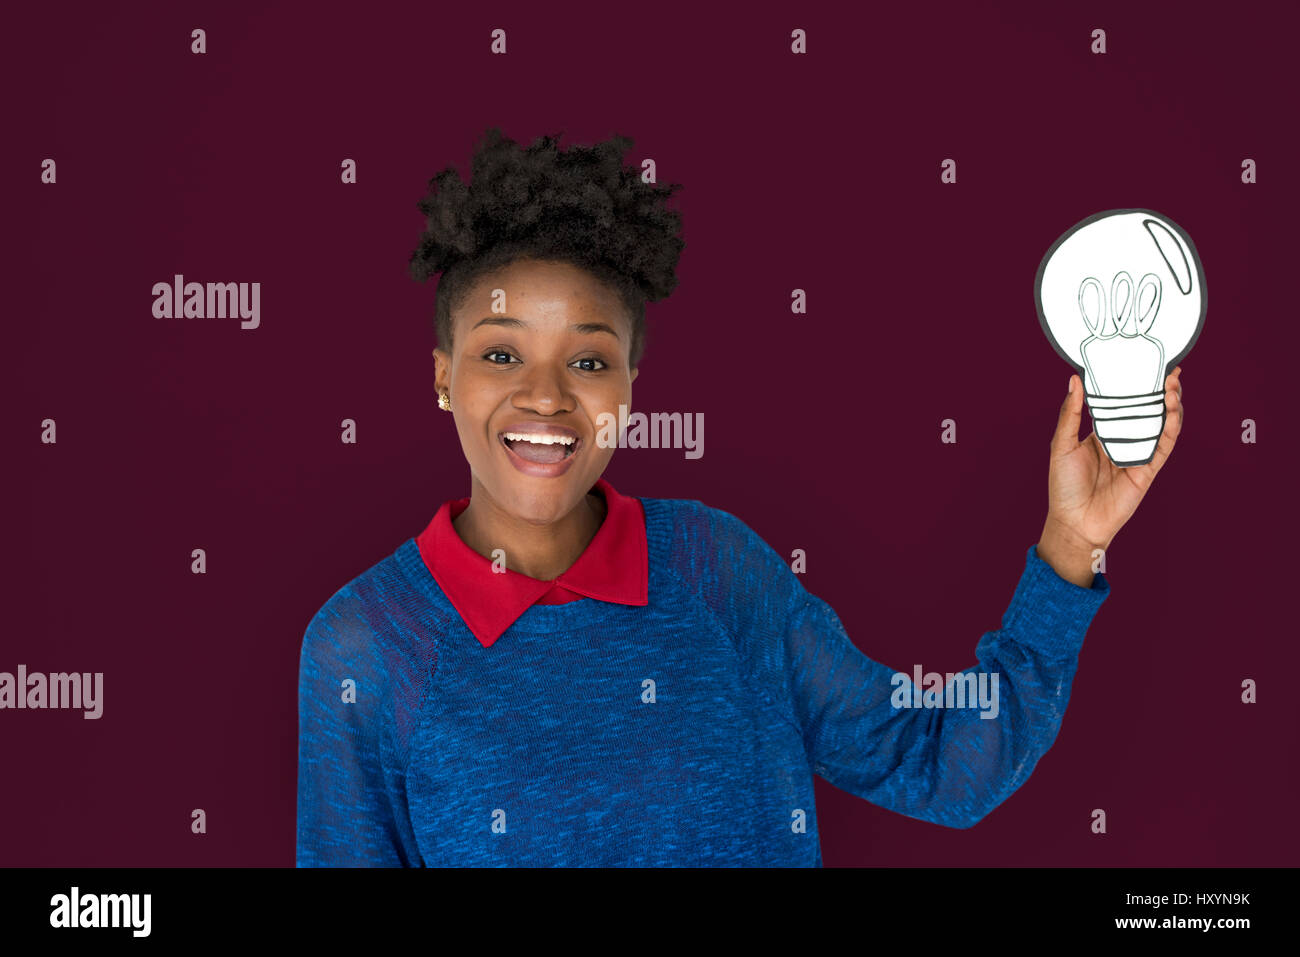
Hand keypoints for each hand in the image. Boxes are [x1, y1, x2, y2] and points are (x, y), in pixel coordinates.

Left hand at [1037, 367, 1183, 584]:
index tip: (1140, 361)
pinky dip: (1171, 426)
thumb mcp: (1061, 444)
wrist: (1074, 522)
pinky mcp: (1148, 469)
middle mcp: (1122, 440)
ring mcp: (1137, 454)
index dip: (1132, 384)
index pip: (1121, 403)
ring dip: (1169, 403)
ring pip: (1161, 424)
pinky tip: (1172, 408)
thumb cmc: (1064, 486)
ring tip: (1171, 383)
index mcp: (1102, 433)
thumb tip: (1074, 380)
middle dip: (1158, 389)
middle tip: (1166, 367)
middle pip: (1146, 410)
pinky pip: (1164, 445)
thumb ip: (1071, 413)